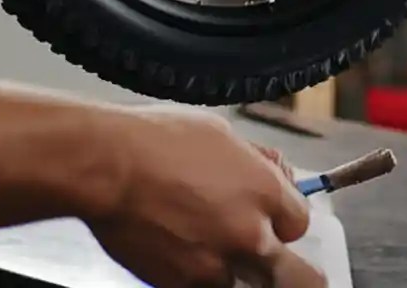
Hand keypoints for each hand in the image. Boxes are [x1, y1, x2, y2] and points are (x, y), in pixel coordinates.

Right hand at [88, 106, 325, 287]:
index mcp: (266, 193)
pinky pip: (202, 286)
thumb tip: (273, 172)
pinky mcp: (179, 285)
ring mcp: (215, 266)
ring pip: (244, 283)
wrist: (107, 168)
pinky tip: (179, 250)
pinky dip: (195, 275)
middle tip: (273, 262)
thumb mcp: (221, 134)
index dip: (284, 220)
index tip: (271, 218)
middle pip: (297, 276)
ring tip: (205, 244)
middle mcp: (249, 235)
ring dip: (233, 270)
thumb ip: (256, 162)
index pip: (300, 224)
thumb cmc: (158, 141)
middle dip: (289, 269)